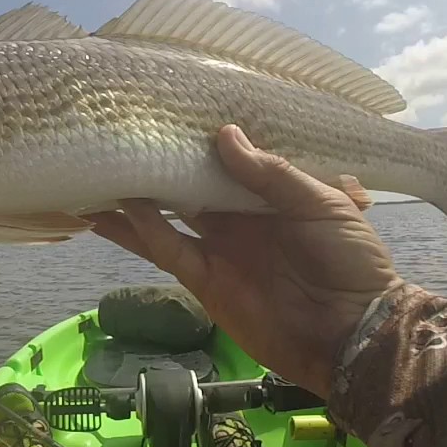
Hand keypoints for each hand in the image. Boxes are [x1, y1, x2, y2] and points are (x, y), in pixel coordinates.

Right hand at [87, 124, 402, 397]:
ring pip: (165, 216)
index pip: (227, 159)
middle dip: (157, 164)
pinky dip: (136, 233)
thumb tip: (223, 135)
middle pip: (189, 184)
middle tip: (119, 135)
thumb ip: (273, 173)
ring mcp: (217, 249)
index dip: (199, 139)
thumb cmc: (349, 262)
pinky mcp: (203, 280)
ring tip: (96, 172)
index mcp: (270, 194)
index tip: (168, 111)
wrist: (351, 335)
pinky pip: (164, 251)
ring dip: (134, 198)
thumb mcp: (323, 205)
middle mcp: (237, 218)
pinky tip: (108, 213)